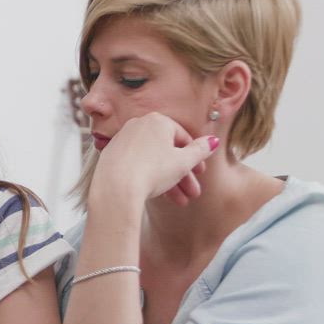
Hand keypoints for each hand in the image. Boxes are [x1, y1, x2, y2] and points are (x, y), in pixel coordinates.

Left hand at [91, 113, 218, 207]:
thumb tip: (213, 141)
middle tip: (193, 193)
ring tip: (179, 201)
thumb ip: (200, 150)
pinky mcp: (111, 156)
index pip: (183, 138)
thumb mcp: (183, 162)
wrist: (116, 189)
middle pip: (167, 151)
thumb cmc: (152, 171)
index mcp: (157, 121)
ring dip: (168, 181)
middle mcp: (137, 125)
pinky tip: (156, 195)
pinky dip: (147, 178)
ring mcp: (122, 140)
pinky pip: (135, 165)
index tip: (200, 173)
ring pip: (152, 160)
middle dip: (182, 175)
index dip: (194, 157)